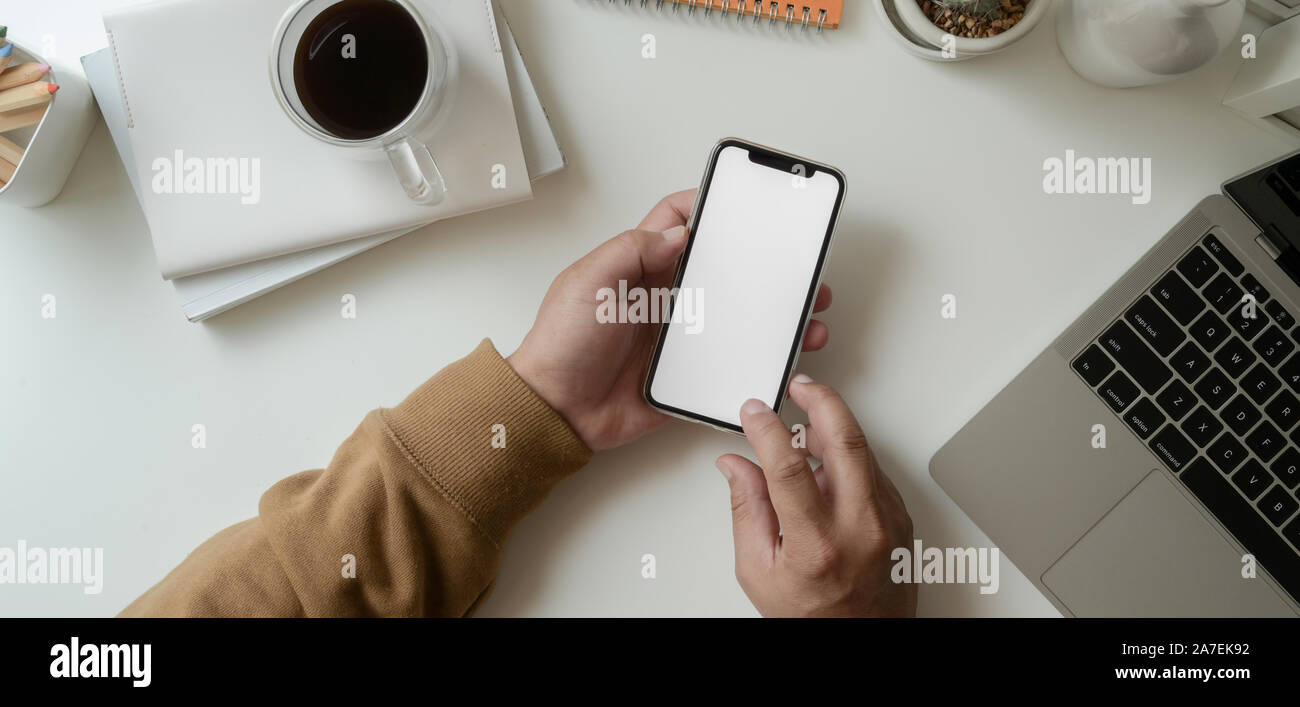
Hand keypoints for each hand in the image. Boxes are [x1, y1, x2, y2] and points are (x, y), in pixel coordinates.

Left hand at [509, 189, 832, 450]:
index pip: (677, 223)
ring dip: (769, 312)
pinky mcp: (685, 374)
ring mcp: (677, 337)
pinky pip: (729, 362)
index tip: (741, 200)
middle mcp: (663, 298)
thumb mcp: (588, 282)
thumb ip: (631, 251)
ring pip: (734, 316)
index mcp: (639, 268)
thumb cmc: (561, 343)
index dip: (706, 206)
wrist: (556, 409)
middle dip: (758, 262)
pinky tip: (781, 355)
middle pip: (719, 269)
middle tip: (794, 260)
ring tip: (806, 309)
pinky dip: (757, 357)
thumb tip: (680, 233)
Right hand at [716, 375, 915, 616]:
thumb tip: (736, 464)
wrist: (864, 642)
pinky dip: (849, 458)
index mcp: (818, 545)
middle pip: (847, 440)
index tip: (753, 412)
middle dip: (822, 400)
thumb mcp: (759, 571)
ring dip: (835, 428)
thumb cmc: (812, 617)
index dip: (768, 430)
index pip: (790, 467)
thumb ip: (746, 510)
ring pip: (864, 452)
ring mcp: (888, 521)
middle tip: (801, 385)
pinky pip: (874, 472)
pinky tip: (829, 464)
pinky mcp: (902, 518)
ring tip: (807, 422)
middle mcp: (861, 528)